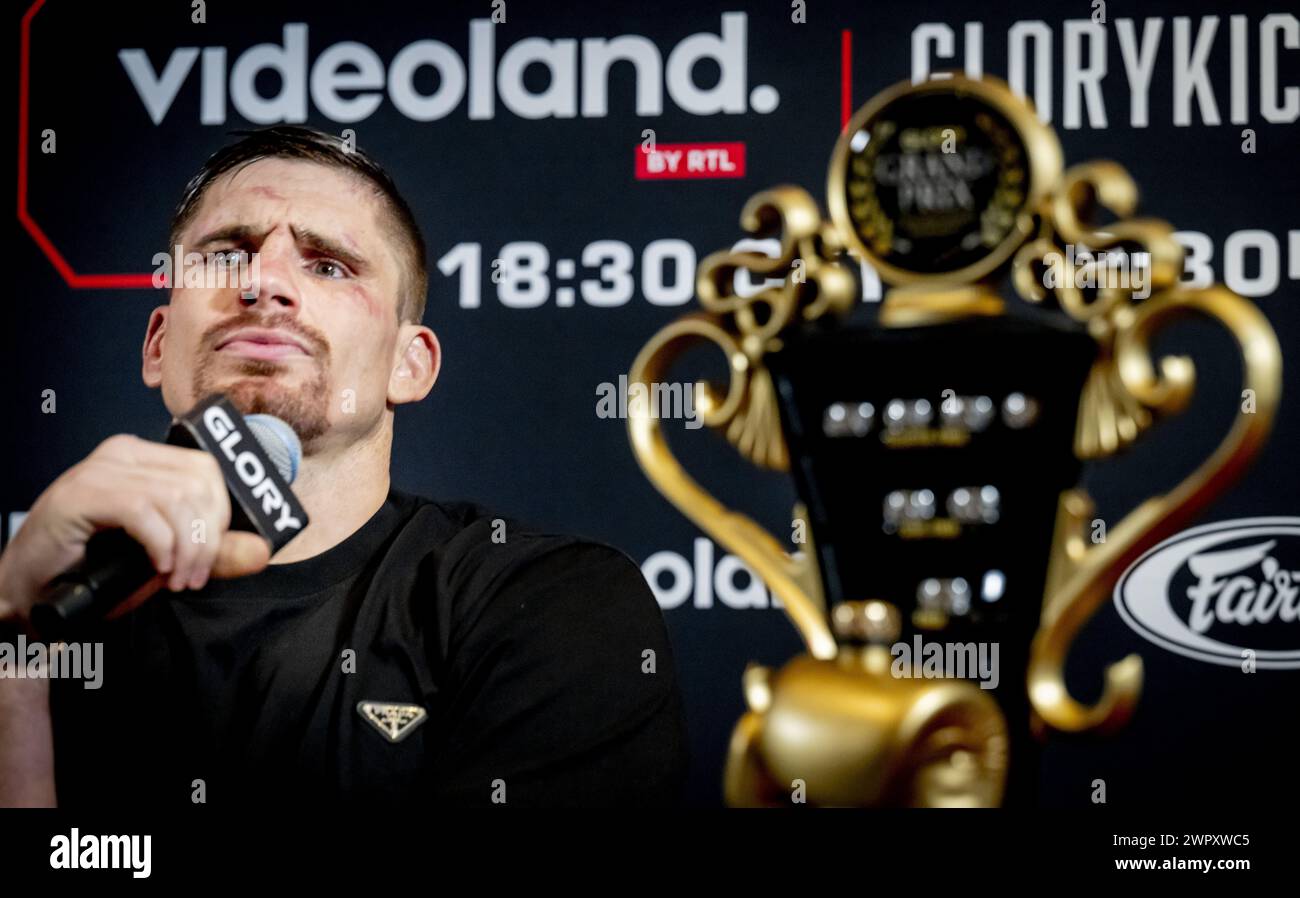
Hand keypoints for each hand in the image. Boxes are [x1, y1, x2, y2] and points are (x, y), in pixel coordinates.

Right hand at [0, 433, 270, 623]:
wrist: (29, 592)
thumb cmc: (91, 571)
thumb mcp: (166, 560)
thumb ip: (213, 552)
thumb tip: (262, 550)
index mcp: (144, 460)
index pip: (208, 471)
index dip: (222, 515)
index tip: (212, 557)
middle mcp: (123, 455)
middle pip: (199, 482)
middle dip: (208, 536)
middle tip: (193, 575)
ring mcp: (99, 470)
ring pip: (177, 498)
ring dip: (186, 548)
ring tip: (175, 578)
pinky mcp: (80, 494)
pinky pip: (144, 511)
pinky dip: (161, 545)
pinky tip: (156, 567)